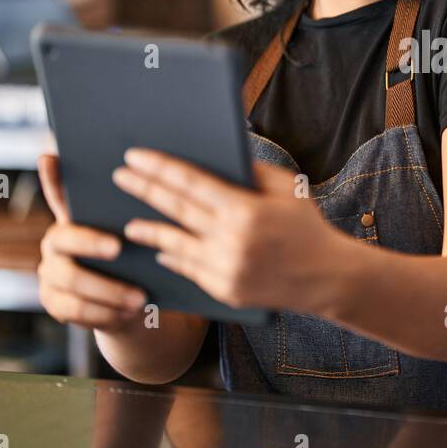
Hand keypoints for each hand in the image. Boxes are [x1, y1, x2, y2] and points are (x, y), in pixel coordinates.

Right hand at [36, 153, 147, 330]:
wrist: (129, 306)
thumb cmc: (138, 262)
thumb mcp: (140, 236)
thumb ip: (140, 212)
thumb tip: (159, 173)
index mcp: (74, 218)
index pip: (58, 193)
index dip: (51, 177)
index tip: (51, 156)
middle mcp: (54, 241)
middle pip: (62, 238)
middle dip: (90, 242)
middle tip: (119, 248)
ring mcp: (50, 271)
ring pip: (69, 278)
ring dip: (107, 289)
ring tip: (138, 297)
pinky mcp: (53, 302)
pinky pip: (73, 309)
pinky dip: (103, 312)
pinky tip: (127, 313)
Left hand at [111, 148, 334, 311]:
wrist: (327, 278)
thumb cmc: (306, 226)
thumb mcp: (287, 188)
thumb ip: (251, 171)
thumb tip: (214, 156)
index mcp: (246, 210)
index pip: (191, 184)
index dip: (160, 168)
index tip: (135, 156)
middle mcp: (232, 240)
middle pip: (177, 211)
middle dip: (145, 191)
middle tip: (119, 177)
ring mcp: (226, 269)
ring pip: (176, 245)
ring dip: (150, 231)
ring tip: (129, 224)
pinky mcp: (225, 291)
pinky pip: (190, 270)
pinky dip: (172, 258)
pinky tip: (160, 249)